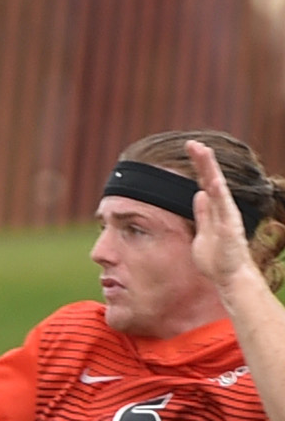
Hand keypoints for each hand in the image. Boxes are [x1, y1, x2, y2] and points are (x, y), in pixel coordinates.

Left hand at [187, 140, 260, 288]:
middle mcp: (223, 209)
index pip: (204, 183)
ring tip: (203, 151)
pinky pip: (224, 207)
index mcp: (214, 209)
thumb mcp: (202, 231)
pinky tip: (212, 180)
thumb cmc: (216, 258)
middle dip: (202, 161)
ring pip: (217, 187)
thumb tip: (198, 195)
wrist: (229, 277)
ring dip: (209, 170)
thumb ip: (202, 213)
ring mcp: (228, 216)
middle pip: (211, 180)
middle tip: (192, 143)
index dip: (198, 166)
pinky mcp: (230, 227)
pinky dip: (218, 193)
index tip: (190, 149)